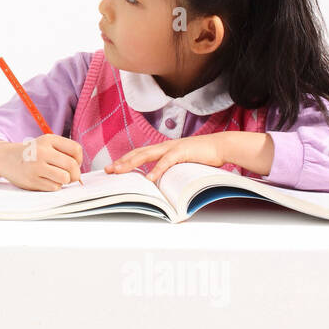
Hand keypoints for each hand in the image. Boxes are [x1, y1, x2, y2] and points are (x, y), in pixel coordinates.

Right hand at [0, 134, 82, 191]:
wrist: (7, 159)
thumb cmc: (32, 154)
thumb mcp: (46, 144)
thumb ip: (63, 153)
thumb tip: (80, 173)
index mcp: (48, 140)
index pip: (76, 149)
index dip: (79, 160)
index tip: (74, 163)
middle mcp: (41, 151)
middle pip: (72, 165)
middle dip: (75, 174)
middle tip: (71, 177)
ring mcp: (36, 166)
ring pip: (64, 178)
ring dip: (65, 181)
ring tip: (58, 178)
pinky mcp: (32, 180)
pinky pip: (54, 187)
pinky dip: (54, 186)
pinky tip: (46, 181)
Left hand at [104, 132, 231, 184]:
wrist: (221, 146)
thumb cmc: (203, 155)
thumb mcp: (182, 163)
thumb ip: (171, 168)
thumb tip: (161, 181)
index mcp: (163, 148)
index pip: (140, 153)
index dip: (126, 160)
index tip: (113, 167)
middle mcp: (164, 146)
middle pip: (137, 153)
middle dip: (121, 162)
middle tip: (108, 170)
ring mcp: (172, 148)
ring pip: (146, 155)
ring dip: (131, 163)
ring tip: (119, 171)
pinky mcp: (182, 152)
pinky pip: (166, 162)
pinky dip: (156, 170)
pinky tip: (149, 178)